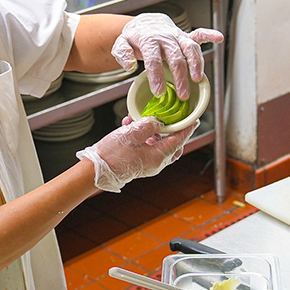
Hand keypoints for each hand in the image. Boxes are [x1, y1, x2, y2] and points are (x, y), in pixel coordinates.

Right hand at [76, 116, 198, 192]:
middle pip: (172, 145)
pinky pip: (146, 146)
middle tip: (173, 119)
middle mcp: (155, 162)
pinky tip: (131, 125)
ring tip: (142, 119)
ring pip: (159, 144)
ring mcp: (146, 163)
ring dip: (154, 130)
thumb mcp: (131, 134)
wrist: (96, 170)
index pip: (178, 141)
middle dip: (173, 131)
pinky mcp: (138, 161)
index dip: (186, 129)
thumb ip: (148, 125)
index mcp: (158, 157)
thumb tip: (157, 120)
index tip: (193, 120)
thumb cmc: (112, 155)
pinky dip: (143, 135)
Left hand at [112, 13, 222, 98]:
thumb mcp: (120, 44)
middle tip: (182, 95)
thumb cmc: (134, 38)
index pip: (153, 58)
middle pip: (175, 57)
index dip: (156, 75)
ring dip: (196, 63)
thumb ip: (122, 55)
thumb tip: (130, 66)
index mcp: (148, 40)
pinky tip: (218, 38)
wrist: (145, 23)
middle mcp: (165, 37)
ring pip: (190, 48)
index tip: (159, 92)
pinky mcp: (186, 36)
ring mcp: (177, 36)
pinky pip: (199, 34)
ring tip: (198, 79)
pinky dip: (209, 35)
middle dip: (180, 76)